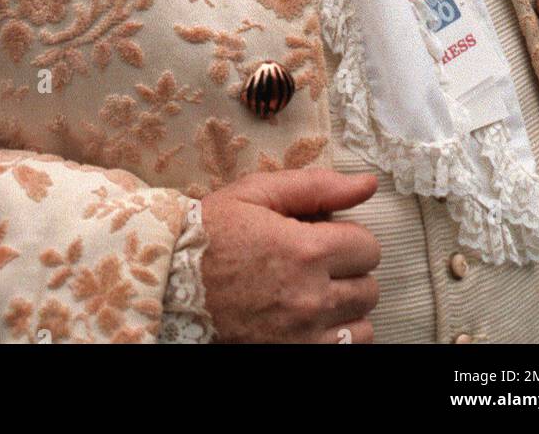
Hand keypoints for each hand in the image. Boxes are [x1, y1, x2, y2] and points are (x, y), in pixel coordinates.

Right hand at [199, 168, 380, 343]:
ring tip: (315, 291)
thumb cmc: (212, 232)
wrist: (169, 281)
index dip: (349, 237)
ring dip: (345, 306)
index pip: (368, 247)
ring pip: (362, 324)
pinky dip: (336, 335)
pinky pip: (345, 350)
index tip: (327, 238)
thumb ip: (317, 186)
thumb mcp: (257, 193)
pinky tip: (311, 317)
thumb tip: (367, 184)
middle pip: (368, 287)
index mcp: (305, 250)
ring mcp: (302, 334)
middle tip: (319, 264)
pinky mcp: (292, 355)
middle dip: (349, 270)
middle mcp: (309, 297)